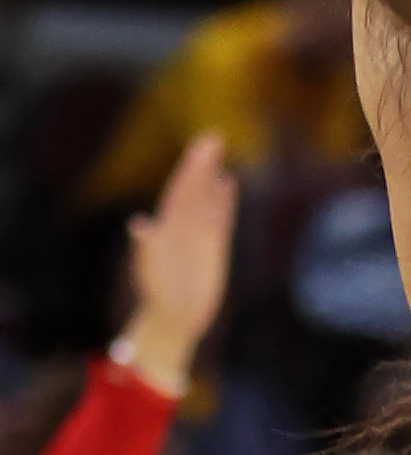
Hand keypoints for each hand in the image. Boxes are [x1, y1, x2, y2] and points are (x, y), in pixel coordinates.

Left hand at [119, 131, 236, 395]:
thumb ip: (145, 248)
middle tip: (213, 137)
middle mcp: (181, 226)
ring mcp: (198, 235)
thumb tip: (138, 226)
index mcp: (166, 226)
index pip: (180, 191)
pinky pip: (220, 217)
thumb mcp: (148, 271)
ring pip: (207, 199)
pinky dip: (223, 200)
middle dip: (202, 164)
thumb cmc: (157, 295)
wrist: (173, 317)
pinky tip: (228, 183)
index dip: (190, 170)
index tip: (200, 148)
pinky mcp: (213, 247)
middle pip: (194, 189)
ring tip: (219, 152)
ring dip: (212, 176)